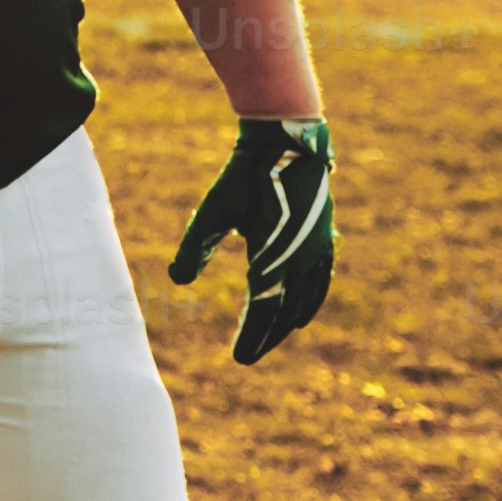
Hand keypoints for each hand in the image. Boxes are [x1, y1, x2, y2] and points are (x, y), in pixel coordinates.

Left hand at [168, 115, 337, 364]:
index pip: (262, 308)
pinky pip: (321, 280)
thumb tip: (178, 280)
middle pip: (285, 310)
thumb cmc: (245, 175)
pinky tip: (303, 314)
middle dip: (267, 335)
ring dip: (288, 322)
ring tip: (273, 338)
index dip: (252, 335)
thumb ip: (196, 246)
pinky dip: (312, 301)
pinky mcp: (324, 238)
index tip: (239, 358)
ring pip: (306, 298)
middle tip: (248, 356)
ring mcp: (317, 248)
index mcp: (273, 255)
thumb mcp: (214, 210)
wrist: (287, 142)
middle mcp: (301, 258)